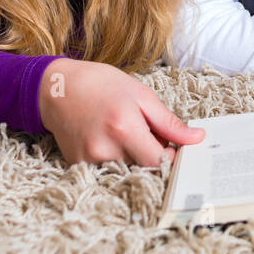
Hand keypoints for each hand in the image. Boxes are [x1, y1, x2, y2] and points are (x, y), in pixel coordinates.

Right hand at [38, 58, 204, 165]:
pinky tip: (106, 136)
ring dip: (132, 156)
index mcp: (125, 128)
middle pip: (143, 167)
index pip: (159, 162)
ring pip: (126, 168)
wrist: (57, 88)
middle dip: (150, 153)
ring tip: (122, 131)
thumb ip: (169, 122)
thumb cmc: (101, 85)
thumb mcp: (141, 95)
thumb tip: (196, 138)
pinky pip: (107, 168)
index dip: (169, 156)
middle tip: (143, 131)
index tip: (169, 144)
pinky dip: (114, 157)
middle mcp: (106, 148)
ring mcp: (89, 159)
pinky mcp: (78, 165)